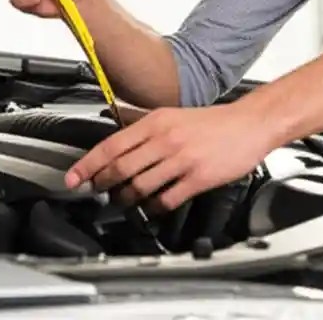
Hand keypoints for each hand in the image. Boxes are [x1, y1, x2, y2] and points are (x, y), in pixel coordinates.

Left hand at [65, 101, 273, 214]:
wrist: (249, 124)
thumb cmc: (211, 122)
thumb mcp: (171, 114)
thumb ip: (142, 124)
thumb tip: (115, 129)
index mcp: (155, 122)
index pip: (110, 146)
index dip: (87, 165)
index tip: (73, 178)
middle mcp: (165, 140)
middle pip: (120, 168)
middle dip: (102, 184)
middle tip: (95, 191)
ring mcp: (181, 160)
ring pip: (140, 186)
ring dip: (126, 198)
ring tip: (122, 200)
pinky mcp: (198, 178)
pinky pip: (166, 199)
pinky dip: (153, 207)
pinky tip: (151, 207)